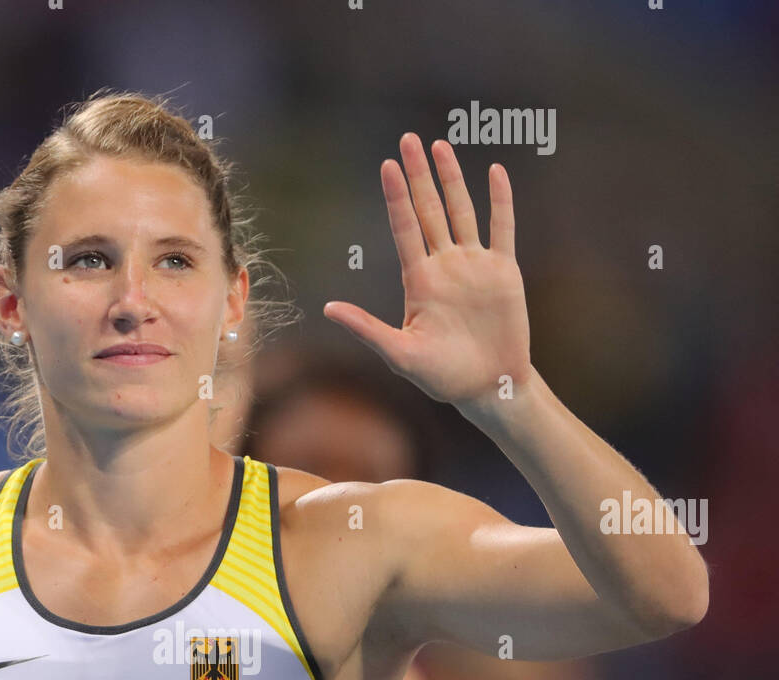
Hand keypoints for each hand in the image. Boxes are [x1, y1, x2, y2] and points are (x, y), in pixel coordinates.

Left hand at [324, 133, 531, 410]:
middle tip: (408, 140)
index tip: (388, 166)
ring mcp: (474, 265)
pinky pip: (501, 228)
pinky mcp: (503, 271)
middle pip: (428, 211)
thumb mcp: (400, 353)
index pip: (405, 229)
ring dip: (452, 180)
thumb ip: (367, 328)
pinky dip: (500, 201)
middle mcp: (444, 266)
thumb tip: (328, 308)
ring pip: (461, 211)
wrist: (488, 387)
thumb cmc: (441, 377)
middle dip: (419, 176)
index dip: (397, 198)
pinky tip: (495, 172)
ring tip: (440, 146)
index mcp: (419, 281)